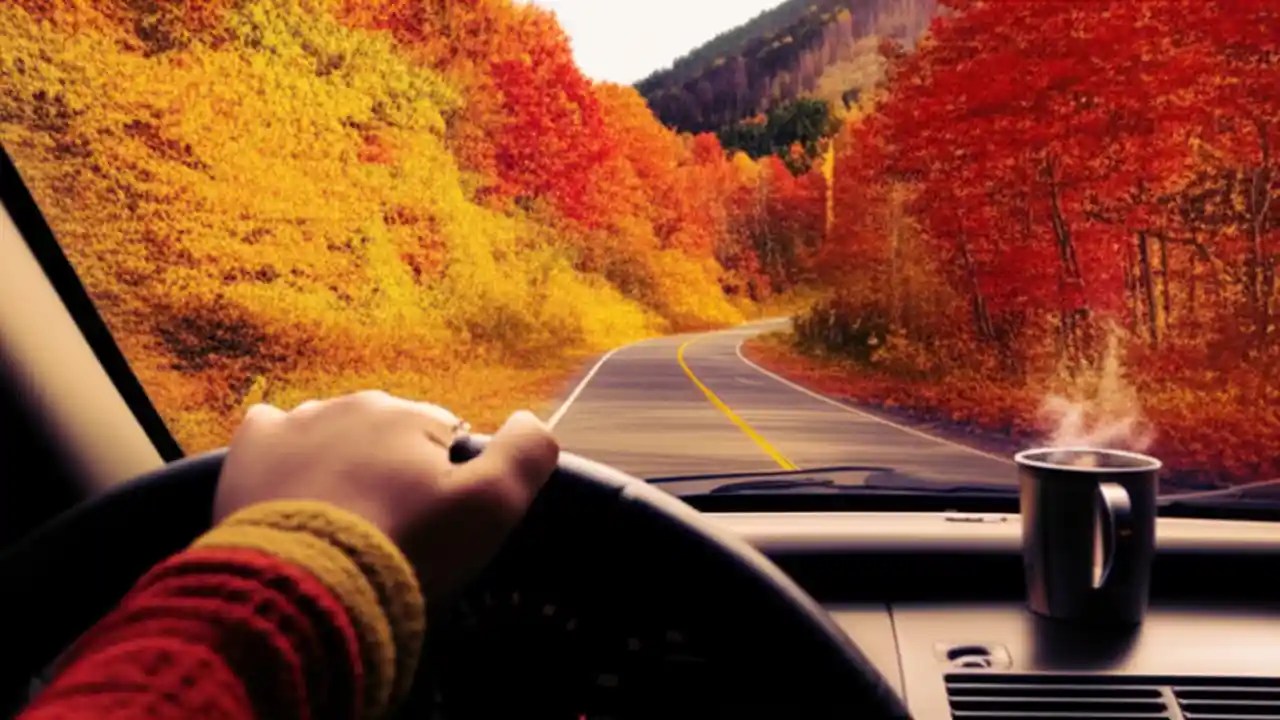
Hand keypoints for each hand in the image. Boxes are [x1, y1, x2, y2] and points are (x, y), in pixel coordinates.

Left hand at [212, 391, 559, 598]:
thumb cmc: (405, 548)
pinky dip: (285, 456)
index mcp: (412, 414)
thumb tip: (531, 419)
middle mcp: (354, 404)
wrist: (306, 589)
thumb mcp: (491, 507)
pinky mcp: (251, 449)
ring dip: (343, 466)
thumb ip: (527, 453)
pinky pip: (272, 432)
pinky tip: (292, 492)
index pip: (446, 438)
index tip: (433, 527)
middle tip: (390, 534)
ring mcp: (297, 423)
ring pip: (334, 434)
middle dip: (394, 474)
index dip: (446, 485)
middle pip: (390, 435)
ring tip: (341, 526)